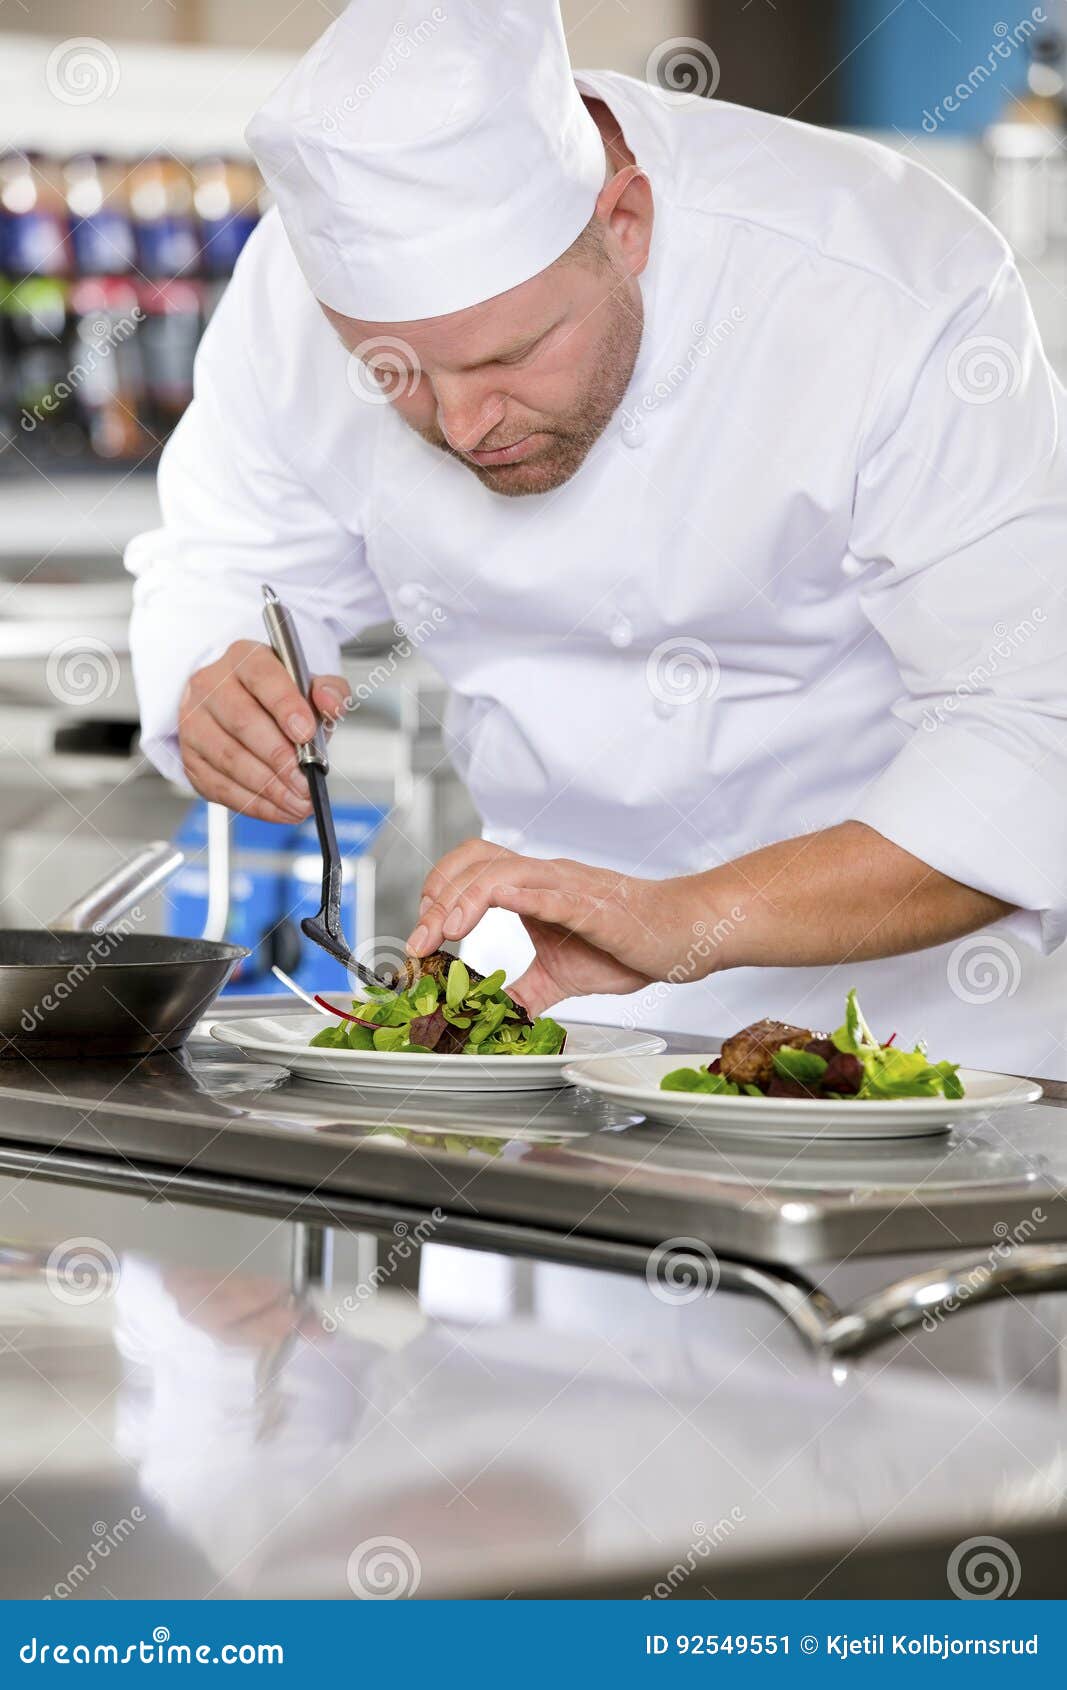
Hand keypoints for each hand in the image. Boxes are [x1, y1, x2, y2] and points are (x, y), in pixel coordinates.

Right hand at [178, 640, 348, 822]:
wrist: (237, 705)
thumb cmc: (275, 696)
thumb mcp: (308, 686)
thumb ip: (328, 692)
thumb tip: (331, 704)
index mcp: (243, 659)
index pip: (262, 677)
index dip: (285, 706)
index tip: (307, 733)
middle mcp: (211, 686)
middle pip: (242, 722)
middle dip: (280, 759)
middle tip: (306, 782)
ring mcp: (195, 722)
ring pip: (229, 759)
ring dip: (268, 788)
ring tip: (299, 802)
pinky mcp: (191, 757)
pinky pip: (220, 786)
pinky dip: (254, 804)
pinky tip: (280, 809)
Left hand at [407, 840, 712, 1015]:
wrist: (686, 932)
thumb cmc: (631, 945)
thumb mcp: (560, 977)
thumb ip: (522, 993)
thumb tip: (488, 1018)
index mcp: (534, 887)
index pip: (472, 866)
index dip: (439, 890)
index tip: (425, 934)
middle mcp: (543, 876)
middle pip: (472, 860)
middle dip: (434, 898)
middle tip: (419, 941)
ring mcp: (562, 885)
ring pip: (493, 871)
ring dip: (455, 900)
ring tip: (438, 935)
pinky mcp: (584, 902)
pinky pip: (533, 889)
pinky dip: (496, 898)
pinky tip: (476, 919)